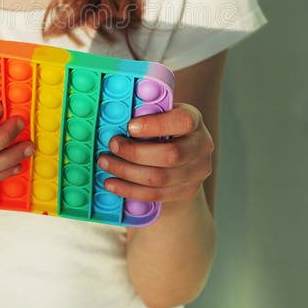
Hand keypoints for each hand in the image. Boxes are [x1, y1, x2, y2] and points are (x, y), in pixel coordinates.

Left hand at [96, 104, 213, 203]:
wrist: (182, 157)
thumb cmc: (163, 128)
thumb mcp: (160, 113)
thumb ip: (147, 112)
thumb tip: (117, 112)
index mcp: (194, 120)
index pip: (183, 122)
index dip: (155, 125)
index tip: (130, 126)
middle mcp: (202, 146)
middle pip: (170, 155)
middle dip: (135, 152)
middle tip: (111, 145)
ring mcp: (197, 172)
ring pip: (159, 178)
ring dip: (127, 172)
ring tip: (105, 162)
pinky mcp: (187, 191)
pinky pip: (155, 195)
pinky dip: (129, 190)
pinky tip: (111, 183)